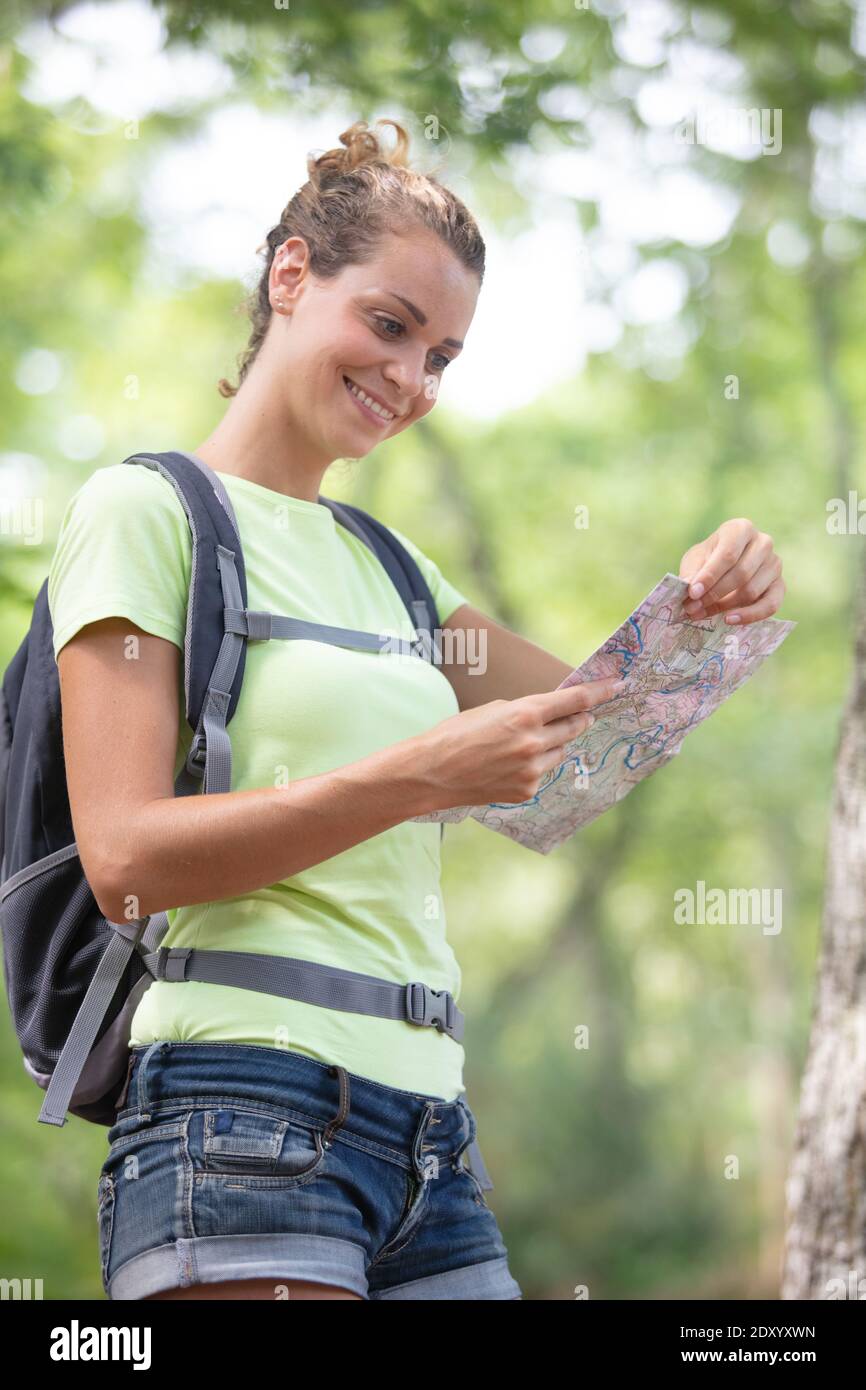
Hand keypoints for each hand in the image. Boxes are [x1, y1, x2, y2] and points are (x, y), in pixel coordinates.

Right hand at [416, 675, 623, 811]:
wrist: (432, 772)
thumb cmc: (456, 734)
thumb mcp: (493, 709)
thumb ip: (526, 710)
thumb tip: (551, 713)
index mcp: (524, 714)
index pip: (573, 700)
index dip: (597, 692)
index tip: (614, 686)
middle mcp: (533, 742)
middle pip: (574, 727)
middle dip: (580, 719)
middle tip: (584, 715)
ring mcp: (531, 770)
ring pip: (559, 752)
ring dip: (552, 745)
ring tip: (523, 744)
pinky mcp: (526, 790)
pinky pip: (542, 773)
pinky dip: (534, 766)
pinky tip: (508, 765)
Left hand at [678, 518, 785, 624]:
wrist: (724, 566)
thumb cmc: (709, 558)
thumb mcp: (695, 559)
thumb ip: (692, 572)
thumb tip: (688, 586)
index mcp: (741, 529)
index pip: (728, 554)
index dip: (710, 575)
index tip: (693, 593)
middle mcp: (763, 543)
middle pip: (741, 574)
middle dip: (714, 594)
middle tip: (692, 608)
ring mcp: (775, 564)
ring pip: (751, 591)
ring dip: (724, 606)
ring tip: (701, 613)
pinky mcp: (780, 585)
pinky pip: (770, 605)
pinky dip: (749, 616)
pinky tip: (729, 620)